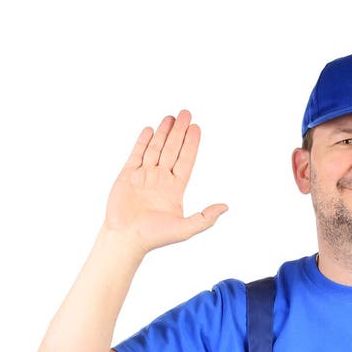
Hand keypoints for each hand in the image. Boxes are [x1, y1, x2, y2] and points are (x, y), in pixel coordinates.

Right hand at [104, 109, 227, 252]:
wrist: (126, 238)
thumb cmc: (154, 237)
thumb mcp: (185, 229)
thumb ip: (205, 218)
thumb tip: (226, 207)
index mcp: (175, 190)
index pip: (186, 161)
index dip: (191, 144)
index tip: (197, 128)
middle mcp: (161, 180)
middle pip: (172, 150)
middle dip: (179, 132)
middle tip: (186, 113)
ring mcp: (144, 176)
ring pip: (156, 149)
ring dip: (163, 132)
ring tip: (171, 117)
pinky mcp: (127, 175)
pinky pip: (137, 154)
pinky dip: (143, 141)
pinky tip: (150, 129)